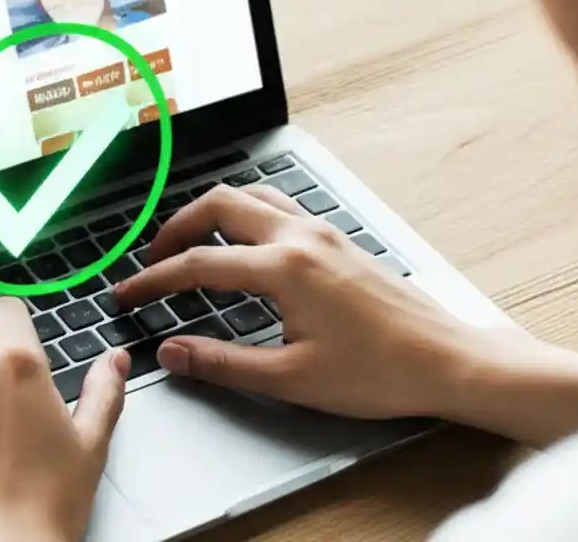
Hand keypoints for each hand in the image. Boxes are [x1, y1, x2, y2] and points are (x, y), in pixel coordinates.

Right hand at [114, 184, 505, 420]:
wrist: (449, 362)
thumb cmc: (381, 373)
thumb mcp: (291, 379)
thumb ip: (222, 363)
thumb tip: (172, 353)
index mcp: (285, 268)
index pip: (198, 265)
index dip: (154, 280)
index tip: (127, 294)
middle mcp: (302, 237)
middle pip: (218, 205)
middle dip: (175, 228)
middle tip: (151, 260)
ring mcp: (324, 233)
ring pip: (250, 196)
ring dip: (211, 213)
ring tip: (188, 244)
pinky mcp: (339, 240)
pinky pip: (278, 207)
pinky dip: (244, 215)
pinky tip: (242, 245)